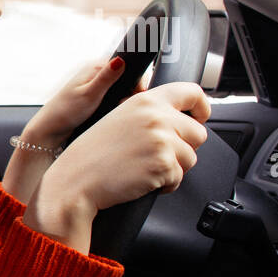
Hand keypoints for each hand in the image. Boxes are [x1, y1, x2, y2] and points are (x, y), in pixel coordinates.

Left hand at [24, 56, 149, 145]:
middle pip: (126, 78)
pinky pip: (113, 98)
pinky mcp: (94, 97)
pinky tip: (110, 114)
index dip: (136, 80)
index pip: (128, 65)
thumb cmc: (65, 112)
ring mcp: (95, 86)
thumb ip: (106, 78)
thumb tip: (121, 60)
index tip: (136, 95)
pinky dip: (115, 106)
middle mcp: (95, 74)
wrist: (49, 129)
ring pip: (120, 90)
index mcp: (94, 67)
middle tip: (122, 106)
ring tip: (114, 111)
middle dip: (130, 92)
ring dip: (123, 101)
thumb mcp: (89, 95)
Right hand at [45, 82, 210, 213]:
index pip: (191, 92)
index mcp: (146, 101)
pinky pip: (178, 178)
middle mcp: (157, 117)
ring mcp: (162, 141)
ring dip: (173, 167)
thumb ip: (149, 113)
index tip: (200, 116)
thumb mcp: (118, 118)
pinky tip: (142, 180)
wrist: (75, 181)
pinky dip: (164, 184)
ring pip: (191, 158)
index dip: (201, 106)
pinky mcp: (164, 165)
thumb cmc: (90, 155)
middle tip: (157, 155)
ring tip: (144, 168)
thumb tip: (179, 120)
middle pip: (197, 132)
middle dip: (183, 147)